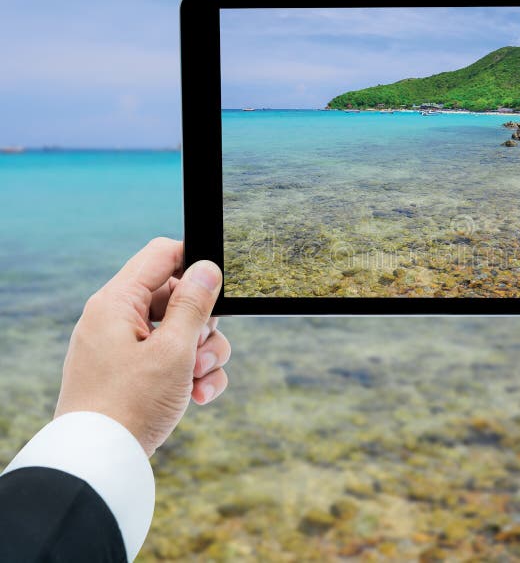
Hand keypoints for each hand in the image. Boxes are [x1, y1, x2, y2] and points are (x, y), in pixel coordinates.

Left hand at [54, 238, 231, 456]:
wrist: (99, 463)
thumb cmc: (130, 405)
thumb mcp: (173, 350)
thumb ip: (194, 305)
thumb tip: (207, 267)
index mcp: (117, 303)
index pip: (161, 255)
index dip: (194, 263)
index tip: (219, 287)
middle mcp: (118, 319)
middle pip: (178, 297)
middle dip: (203, 325)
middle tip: (199, 351)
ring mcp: (125, 347)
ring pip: (182, 332)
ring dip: (202, 355)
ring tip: (197, 380)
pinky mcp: (133, 373)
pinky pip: (172, 360)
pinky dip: (190, 375)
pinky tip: (198, 397)